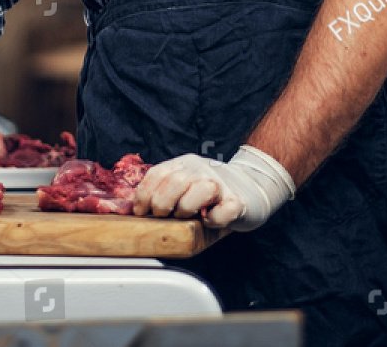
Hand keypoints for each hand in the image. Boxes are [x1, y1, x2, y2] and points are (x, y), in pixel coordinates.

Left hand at [133, 144, 294, 231]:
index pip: (157, 174)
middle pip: (175, 181)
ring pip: (200, 189)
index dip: (143, 195)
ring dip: (188, 207)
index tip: (141, 212)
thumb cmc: (212, 195)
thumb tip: (133, 211)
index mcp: (184, 165)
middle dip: (162, 203)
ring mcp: (221, 184)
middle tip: (165, 216)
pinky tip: (210, 221)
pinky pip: (223, 210)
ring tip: (188, 217)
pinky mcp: (237, 201)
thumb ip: (164, 193)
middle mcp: (201, 170)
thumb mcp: (185, 186)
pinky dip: (213, 219)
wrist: (253, 187)